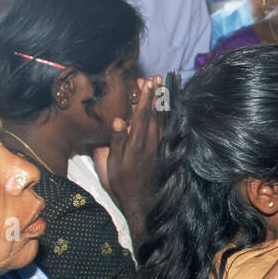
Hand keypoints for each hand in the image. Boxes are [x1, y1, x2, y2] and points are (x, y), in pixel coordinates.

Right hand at [94, 75, 163, 221]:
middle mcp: (149, 142)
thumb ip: (115, 141)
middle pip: (154, 113)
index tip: (147, 81)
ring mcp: (157, 146)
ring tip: (162, 86)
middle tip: (157, 77)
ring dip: (161, 102)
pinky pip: (165, 128)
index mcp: (135, 143)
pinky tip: (167, 106)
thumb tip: (118, 119)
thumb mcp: (110, 164)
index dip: (144, 97)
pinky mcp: (161, 150)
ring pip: (161, 119)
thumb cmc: (120, 182)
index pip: (141, 115)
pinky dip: (166, 115)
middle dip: (155, 94)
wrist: (140, 201)